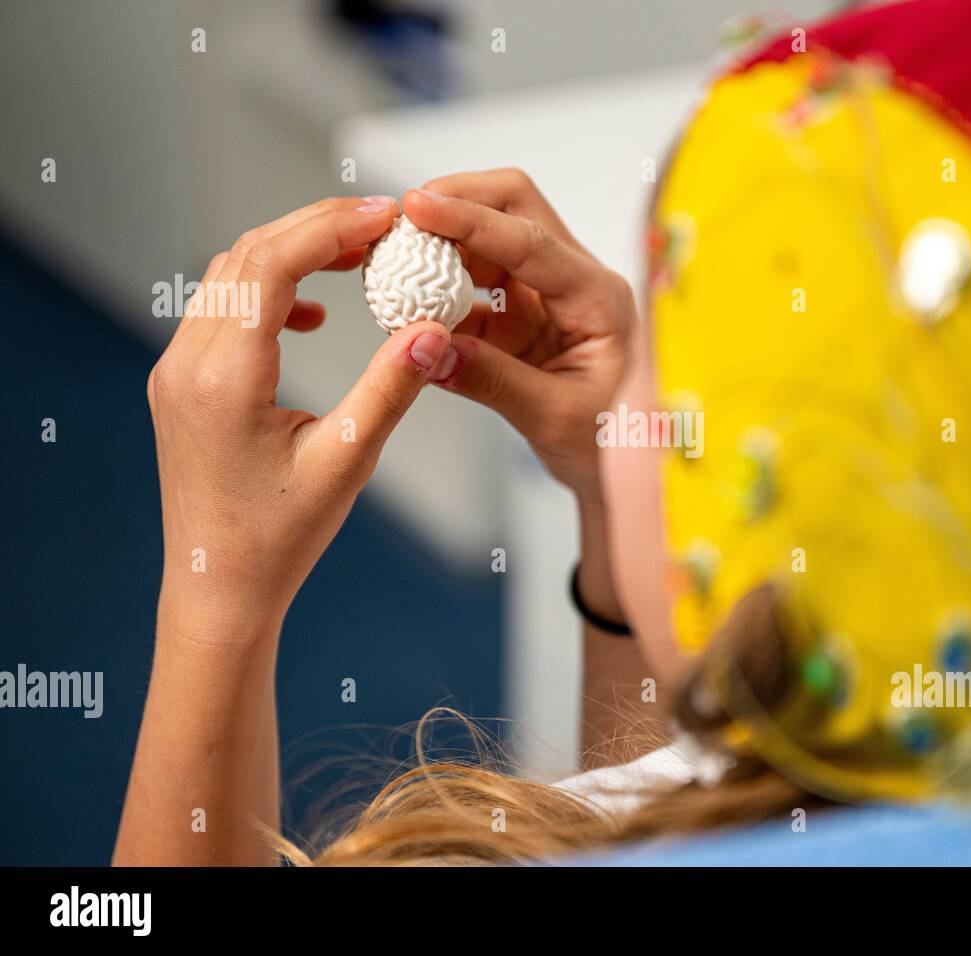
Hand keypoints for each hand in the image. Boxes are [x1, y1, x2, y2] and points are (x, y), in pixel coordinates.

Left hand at [149, 196, 451, 641]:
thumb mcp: (349, 460)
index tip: (386, 214)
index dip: (331, 225)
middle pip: (249, 254)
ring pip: (231, 274)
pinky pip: (223, 308)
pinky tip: (312, 314)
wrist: (218, 588)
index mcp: (224, 377)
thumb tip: (432, 327)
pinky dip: (270, 289)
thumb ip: (391, 386)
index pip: (272, 262)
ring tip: (358, 256)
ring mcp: (176, 370)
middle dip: (318, 226)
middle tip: (384, 223)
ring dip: (294, 252)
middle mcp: (187, 362)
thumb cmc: (279, 538)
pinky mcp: (182, 383)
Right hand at [402, 169, 635, 506]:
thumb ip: (494, 381)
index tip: (416, 206)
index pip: (530, 240)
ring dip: (442, 245)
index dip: (469, 219)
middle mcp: (575, 282)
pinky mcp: (521, 315)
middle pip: (515, 209)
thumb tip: (430, 351)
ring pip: (489, 241)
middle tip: (400, 221)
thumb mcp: (555, 418)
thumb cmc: (611, 441)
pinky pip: (473, 286)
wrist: (622, 463)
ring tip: (393, 263)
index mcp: (598, 298)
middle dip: (457, 202)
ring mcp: (547, 294)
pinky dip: (439, 289)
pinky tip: (408, 303)